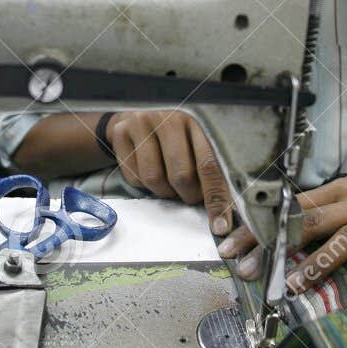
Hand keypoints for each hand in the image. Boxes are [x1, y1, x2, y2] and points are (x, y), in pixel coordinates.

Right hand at [105, 110, 233, 231]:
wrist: (133, 120)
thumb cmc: (172, 142)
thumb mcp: (195, 148)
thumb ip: (211, 176)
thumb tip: (225, 217)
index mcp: (196, 124)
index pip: (209, 166)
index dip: (216, 199)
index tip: (220, 227)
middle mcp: (170, 119)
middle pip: (181, 175)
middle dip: (187, 195)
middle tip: (187, 193)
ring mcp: (143, 123)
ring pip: (155, 179)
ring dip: (163, 191)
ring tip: (166, 181)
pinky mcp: (121, 133)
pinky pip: (134, 177)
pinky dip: (142, 184)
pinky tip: (145, 170)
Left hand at [216, 155, 346, 300]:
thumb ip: (323, 207)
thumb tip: (282, 226)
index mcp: (341, 192)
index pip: (291, 209)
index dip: (259, 226)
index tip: (229, 244)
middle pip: (311, 224)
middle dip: (277, 247)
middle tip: (248, 269)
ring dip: (321, 263)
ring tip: (294, 286)